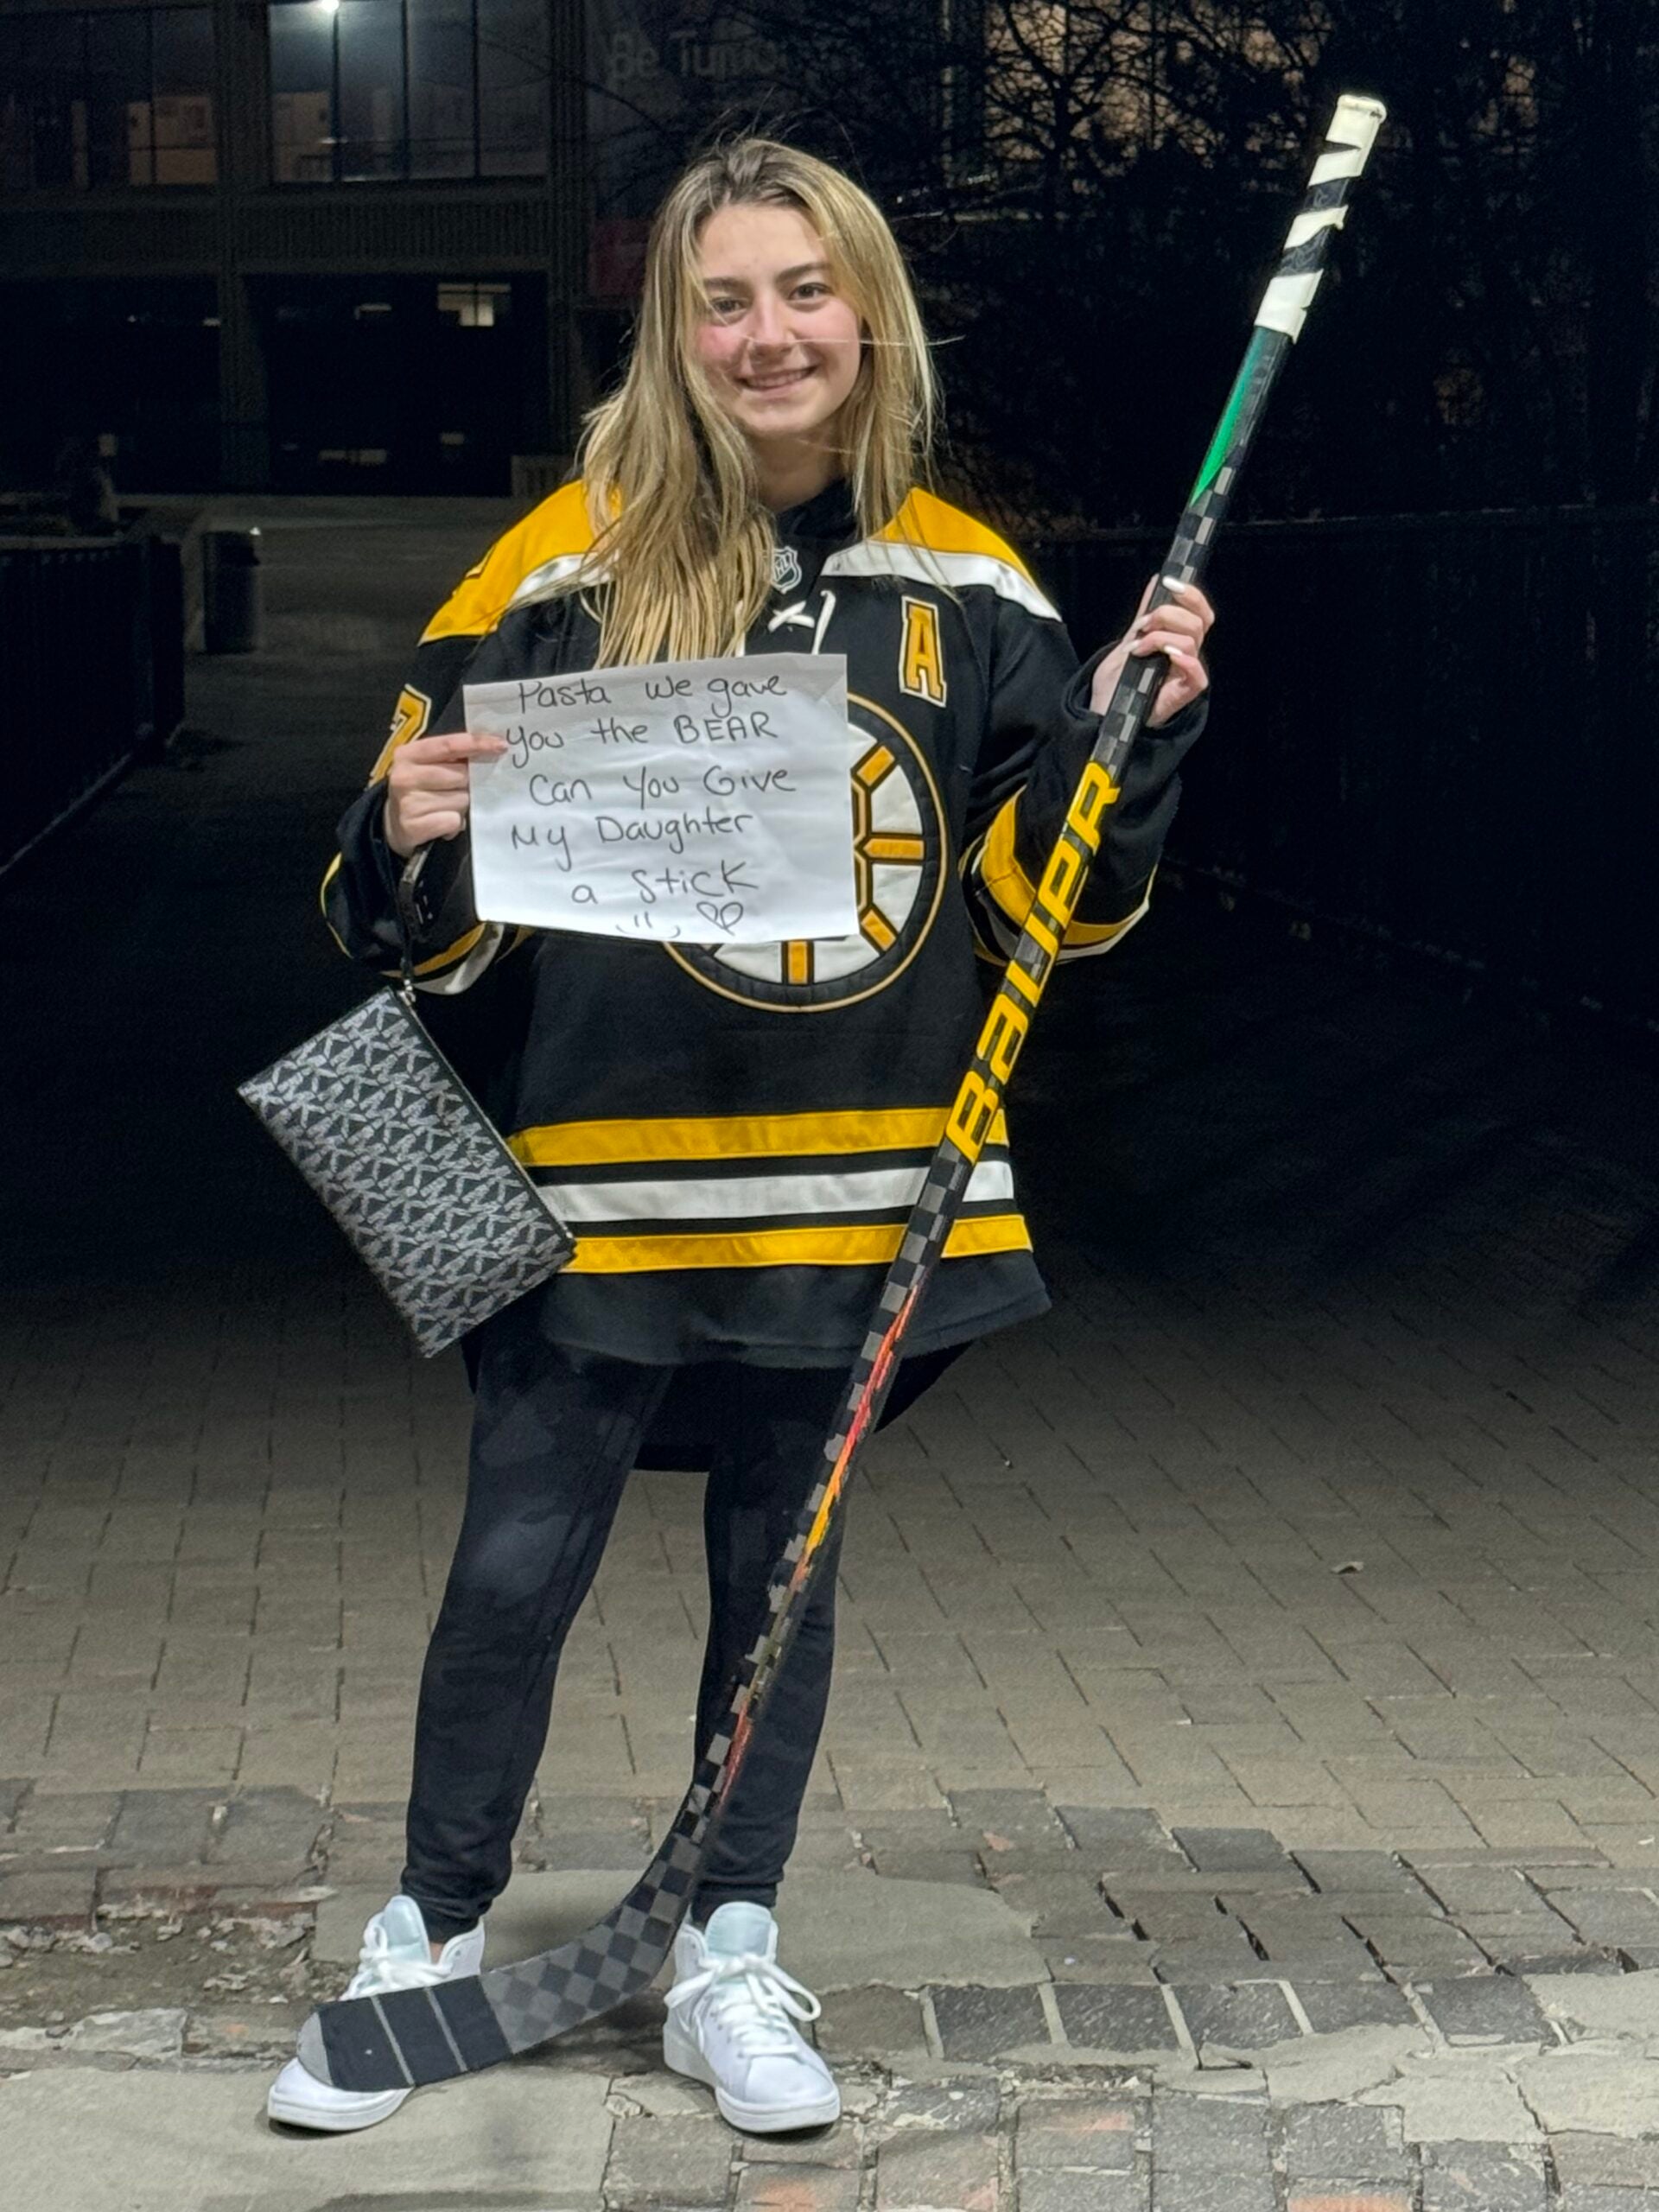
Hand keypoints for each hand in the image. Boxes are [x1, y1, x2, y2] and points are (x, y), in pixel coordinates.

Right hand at [382, 731, 507, 858]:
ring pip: (461, 800)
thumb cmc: (420, 789)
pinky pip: (454, 821)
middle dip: (468, 784)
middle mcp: (404, 776)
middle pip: (461, 775)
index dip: (477, 743)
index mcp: (408, 754)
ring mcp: (408, 802)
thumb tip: (493, 748)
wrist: (394, 824)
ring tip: (446, 807)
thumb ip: (453, 756)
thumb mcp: (427, 766)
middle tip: (456, 790)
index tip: (502, 746)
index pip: (448, 745)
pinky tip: (442, 822)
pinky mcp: (414, 826)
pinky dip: (455, 824)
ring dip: (461, 806)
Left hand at [1089, 577, 1214, 725]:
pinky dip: (1184, 660)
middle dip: (1168, 614)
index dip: (1191, 594)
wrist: (1103, 710)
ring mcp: (1186, 673)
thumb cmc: (1117, 681)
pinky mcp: (1185, 692)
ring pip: (1192, 641)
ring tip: (1137, 648)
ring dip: (1160, 638)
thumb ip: (1146, 614)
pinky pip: (1197, 674)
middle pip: (1198, 622)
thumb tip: (1157, 580)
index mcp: (1178, 639)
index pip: (1199, 611)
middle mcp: (1186, 654)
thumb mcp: (1130, 639)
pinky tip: (1165, 656)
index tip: (1169, 582)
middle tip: (1143, 624)